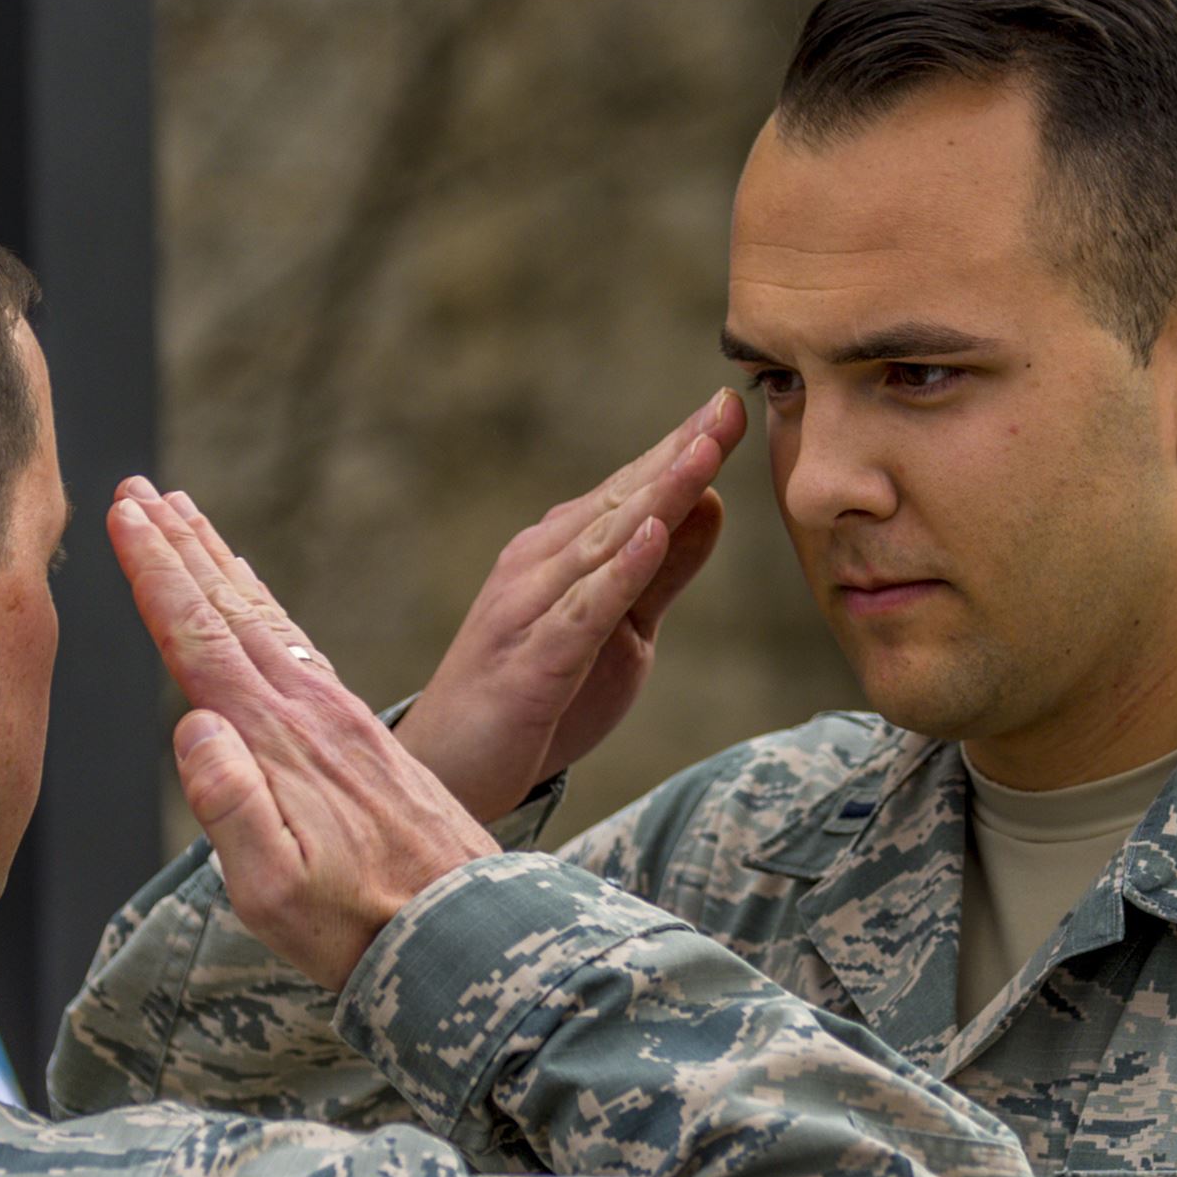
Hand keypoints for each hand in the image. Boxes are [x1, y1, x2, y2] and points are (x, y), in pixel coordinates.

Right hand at [106, 478, 499, 991]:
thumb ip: (231, 808)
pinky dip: (268, 609)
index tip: (125, 511)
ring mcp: (343, 721)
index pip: (201, 638)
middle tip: (139, 487)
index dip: (158, 573)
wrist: (467, 937)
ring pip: (269, 620)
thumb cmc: (359, 928)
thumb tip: (193, 727)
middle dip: (180, 546)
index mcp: (278, 742)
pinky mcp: (365, 738)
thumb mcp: (274, 891)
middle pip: (233, 610)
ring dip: (221, 565)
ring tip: (188, 515)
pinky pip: (302, 649)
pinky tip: (258, 602)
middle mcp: (312, 714)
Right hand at [395, 391, 744, 819]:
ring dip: (656, 495)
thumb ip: (660, 574)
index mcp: (558, 553)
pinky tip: (652, 535)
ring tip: (704, 453)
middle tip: (726, 408)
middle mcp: (538, 565)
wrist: (446, 770)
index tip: (729, 406)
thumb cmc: (533, 698)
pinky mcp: (531, 661)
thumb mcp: (617, 633)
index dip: (679, 450)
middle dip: (676, 454)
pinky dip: (619, 570)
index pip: (628, 492)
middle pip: (619, 501)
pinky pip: (581, 609)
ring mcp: (528, 609)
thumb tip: (711, 504)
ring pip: (603, 543)